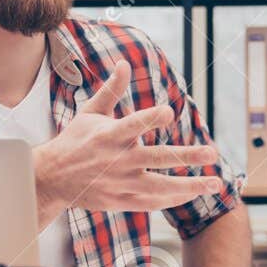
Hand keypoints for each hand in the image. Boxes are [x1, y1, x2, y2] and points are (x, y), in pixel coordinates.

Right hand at [35, 61, 223, 215]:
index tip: (169, 112)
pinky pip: (152, 203)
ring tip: (215, 182)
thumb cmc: (74, 140)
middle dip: (186, 156)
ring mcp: (120, 183)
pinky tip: (192, 192)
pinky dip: (173, 199)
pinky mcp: (120, 201)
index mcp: (109, 136)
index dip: (150, 118)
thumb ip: (112, 90)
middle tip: (212, 152)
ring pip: (160, 187)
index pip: (132, 125)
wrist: (51, 179)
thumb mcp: (90, 112)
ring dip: (190, 186)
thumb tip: (124, 63)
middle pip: (156, 158)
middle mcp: (117, 160)